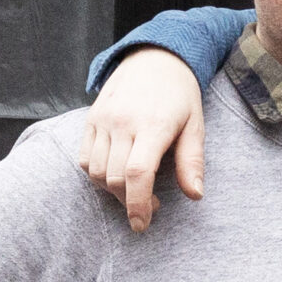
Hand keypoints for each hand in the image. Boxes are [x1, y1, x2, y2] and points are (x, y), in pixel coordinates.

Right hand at [78, 46, 206, 230]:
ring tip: (135, 189)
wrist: (154, 57)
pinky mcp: (91, 119)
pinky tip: (118, 173)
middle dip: (130, 202)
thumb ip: (192, 161)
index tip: (142, 224)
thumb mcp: (195, 125)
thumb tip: (195, 195)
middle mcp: (123, 122)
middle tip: (150, 205)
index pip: (138, 173)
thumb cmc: (180, 95)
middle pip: (115, 178)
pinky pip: (86, 159)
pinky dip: (98, 175)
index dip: (138, 204)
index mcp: (153, 124)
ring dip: (113, 191)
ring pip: (97, 172)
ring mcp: (103, 119)